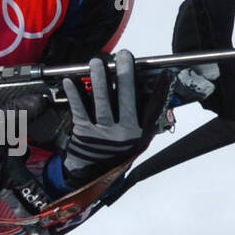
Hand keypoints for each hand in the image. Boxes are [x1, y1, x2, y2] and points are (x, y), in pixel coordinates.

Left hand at [62, 50, 162, 187]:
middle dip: (125, 74)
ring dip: (98, 79)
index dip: (160, 90)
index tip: (165, 73)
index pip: (153, 107)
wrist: (92, 179)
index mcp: (139, 133)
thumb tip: (152, 96)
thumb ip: (143, 123)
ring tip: (96, 62)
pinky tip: (69, 81)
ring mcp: (103, 133)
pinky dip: (74, 94)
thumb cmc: (115, 155)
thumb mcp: (135, 144)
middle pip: (126, 98)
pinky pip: (79, 110)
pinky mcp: (85, 134)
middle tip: (124, 56)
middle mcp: (124, 132)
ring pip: (102, 101)